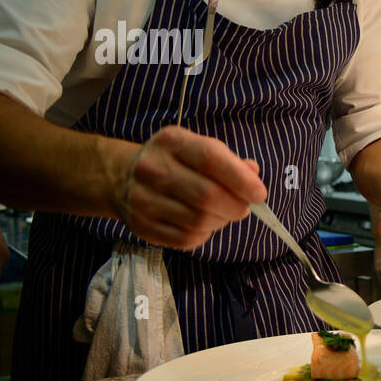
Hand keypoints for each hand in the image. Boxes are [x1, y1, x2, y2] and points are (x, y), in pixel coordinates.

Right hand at [110, 126, 265, 250]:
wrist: (121, 177)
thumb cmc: (174, 162)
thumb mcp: (198, 148)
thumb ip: (229, 161)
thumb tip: (253, 175)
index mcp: (171, 142)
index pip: (211, 159)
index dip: (241, 180)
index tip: (259, 194)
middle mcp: (152, 168)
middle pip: (207, 195)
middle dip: (236, 206)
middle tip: (244, 208)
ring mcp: (143, 199)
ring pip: (199, 221)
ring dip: (221, 221)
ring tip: (223, 214)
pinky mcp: (142, 226)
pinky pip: (186, 238)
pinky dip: (204, 234)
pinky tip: (204, 224)